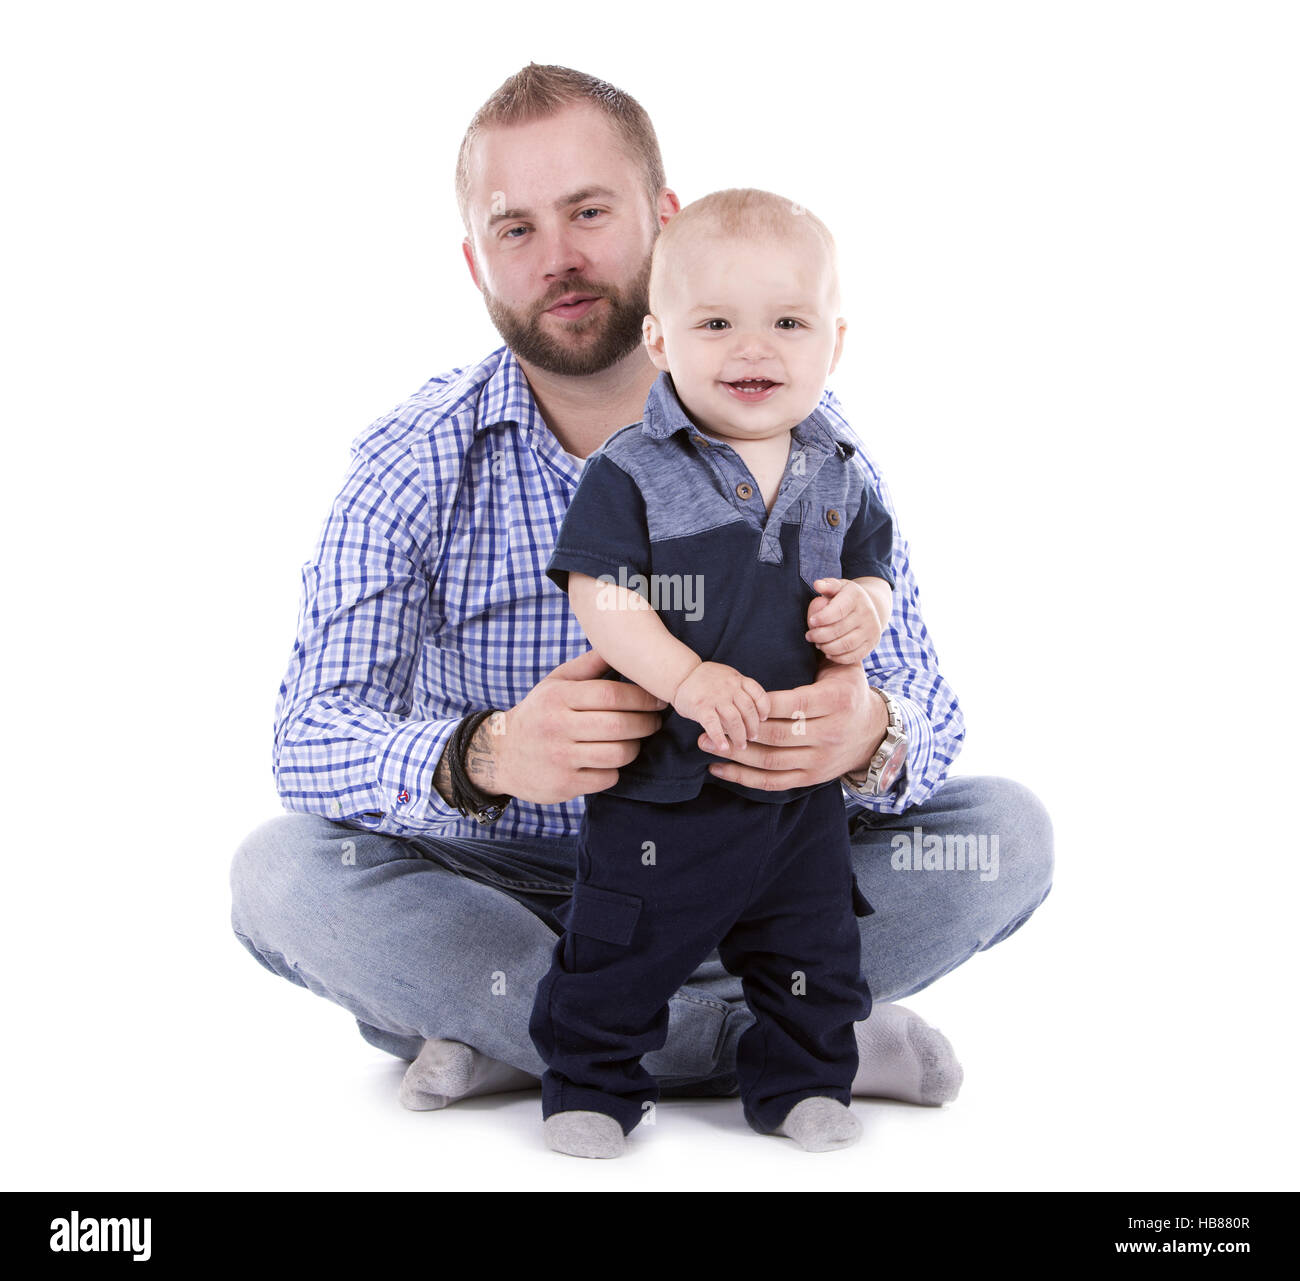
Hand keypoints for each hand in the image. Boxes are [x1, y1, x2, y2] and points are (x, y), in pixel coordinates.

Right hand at [460, 648, 666, 804]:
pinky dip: (616, 770)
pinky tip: (612, 762)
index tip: (658, 699)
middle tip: (655, 721)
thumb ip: (587, 665)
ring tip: (635, 741)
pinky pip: (607, 778)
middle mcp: (557, 726)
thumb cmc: (538, 714)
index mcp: (558, 697)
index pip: (610, 694)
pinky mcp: (564, 785)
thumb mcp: (555, 683)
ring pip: (617, 754)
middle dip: (646, 723)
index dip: (641, 697)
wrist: (500, 754)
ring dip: (635, 748)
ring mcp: (560, 758)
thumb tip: (618, 643)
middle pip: (618, 725)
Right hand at [672, 661, 769, 753]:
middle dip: (753, 727)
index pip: (759, 694)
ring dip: (739, 736)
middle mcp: (729, 687)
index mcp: (737, 679)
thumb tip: (756, 714)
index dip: (765, 708)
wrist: (681, 674)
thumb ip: (740, 690)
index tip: (764, 719)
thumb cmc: (706, 680)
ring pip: (734, 719)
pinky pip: (713, 725)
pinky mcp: (701, 707)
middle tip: (753, 738)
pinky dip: (720, 738)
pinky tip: (723, 748)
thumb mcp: (727, 677)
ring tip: (741, 746)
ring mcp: (715, 697)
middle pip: (748, 710)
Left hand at [700, 657, 887, 791]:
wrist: (873, 734)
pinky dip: (745, 779)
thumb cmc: (849, 691)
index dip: (763, 703)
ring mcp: (820, 760)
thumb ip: (821, 649)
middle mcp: (830, 734)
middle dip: (740, 729)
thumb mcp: (843, 666)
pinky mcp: (811, 778)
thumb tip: (804, 615)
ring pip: (772, 762)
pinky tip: (720, 768)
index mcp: (836, 701)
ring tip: (707, 744)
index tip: (737, 697)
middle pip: (779, 735)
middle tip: (709, 721)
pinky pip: (774, 782)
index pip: (794, 704)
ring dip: (736, 756)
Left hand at [806, 578, 885, 664]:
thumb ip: (828, 585)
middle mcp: (867, 613)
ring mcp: (871, 630)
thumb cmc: (845, 597)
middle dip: (820, 635)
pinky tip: (828, 653)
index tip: (811, 621)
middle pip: (840, 629)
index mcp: (856, 597)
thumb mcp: (839, 587)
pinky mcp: (871, 644)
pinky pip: (854, 656)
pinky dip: (838, 657)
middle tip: (809, 636)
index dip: (823, 617)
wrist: (870, 607)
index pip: (839, 610)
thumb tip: (817, 584)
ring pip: (846, 645)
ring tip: (818, 644)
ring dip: (827, 648)